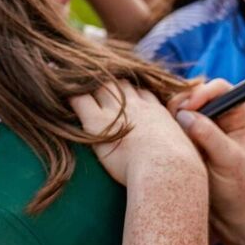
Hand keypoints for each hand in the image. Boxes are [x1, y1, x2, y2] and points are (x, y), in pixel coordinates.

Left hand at [70, 80, 202, 185]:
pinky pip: (78, 99)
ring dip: (86, 79)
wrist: (169, 171)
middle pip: (119, 82)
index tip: (125, 86)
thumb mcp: (188, 156)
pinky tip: (56, 88)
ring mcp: (117, 111)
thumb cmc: (181, 172)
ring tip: (70, 74)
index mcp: (158, 114)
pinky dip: (67, 92)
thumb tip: (189, 164)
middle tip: (93, 71)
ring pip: (98, 84)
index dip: (132, 88)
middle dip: (107, 76)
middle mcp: (137, 106)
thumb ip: (184, 153)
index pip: (142, 93)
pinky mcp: (97, 121)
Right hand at [171, 81, 244, 230]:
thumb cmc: (238, 191)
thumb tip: (185, 115)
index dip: (202, 93)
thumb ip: (209, 136)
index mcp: (241, 117)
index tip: (188, 108)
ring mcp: (206, 128)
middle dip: (183, 105)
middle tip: (173, 123)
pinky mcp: (191, 140)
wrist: (232, 218)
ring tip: (170, 137)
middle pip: (197, 95)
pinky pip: (175, 125)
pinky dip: (168, 130)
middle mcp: (223, 118)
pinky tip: (164, 143)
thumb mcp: (228, 162)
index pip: (221, 89)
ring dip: (173, 118)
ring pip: (183, 109)